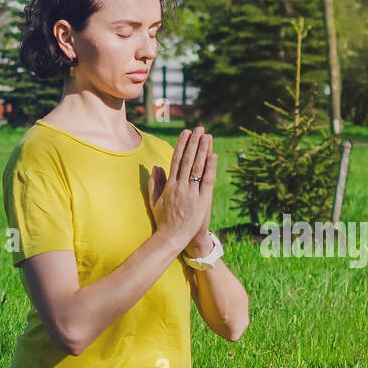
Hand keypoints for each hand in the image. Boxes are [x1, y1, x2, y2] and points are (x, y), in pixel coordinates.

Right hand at [149, 126, 215, 250]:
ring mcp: (191, 193)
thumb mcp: (155, 201)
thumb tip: (156, 166)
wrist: (172, 238)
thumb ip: (155, 183)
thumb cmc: (163, 221)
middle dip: (194, 142)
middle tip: (199, 129)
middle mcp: (180, 186)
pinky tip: (213, 156)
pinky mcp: (202, 201)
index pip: (176, 160)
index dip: (182, 145)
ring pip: (198, 167)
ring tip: (207, 136)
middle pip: (188, 160)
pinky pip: (207, 181)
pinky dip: (210, 168)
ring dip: (203, 150)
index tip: (186, 133)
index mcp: (169, 185)